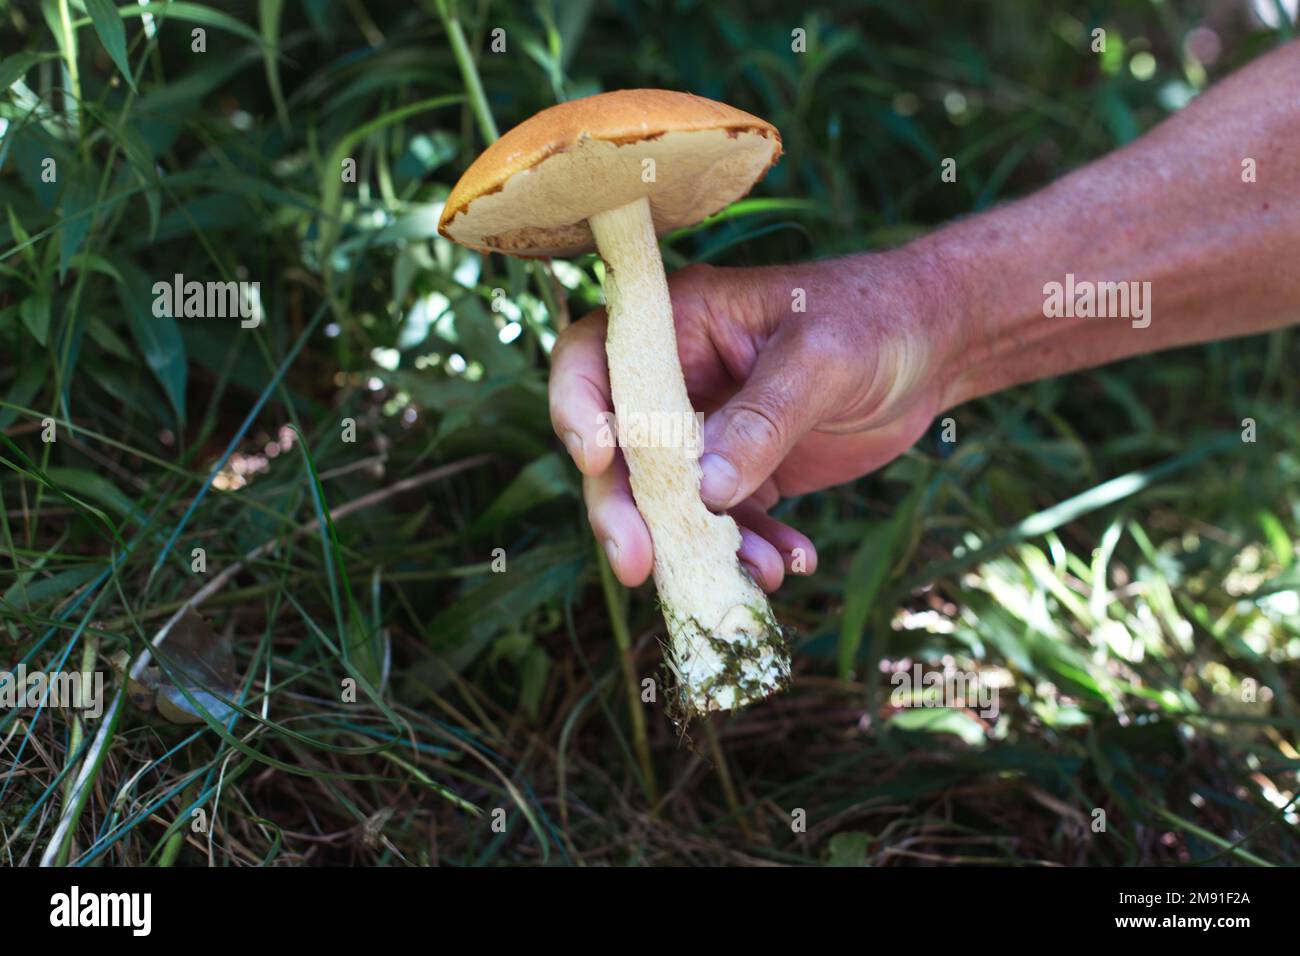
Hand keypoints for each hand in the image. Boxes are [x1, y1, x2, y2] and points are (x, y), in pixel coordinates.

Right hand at [548, 250, 962, 591]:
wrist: (934, 347)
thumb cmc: (875, 320)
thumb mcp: (821, 360)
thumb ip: (763, 420)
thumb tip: (705, 492)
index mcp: (679, 323)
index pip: (594, 360)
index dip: (578, 408)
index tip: (598, 458)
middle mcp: (678, 380)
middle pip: (620, 452)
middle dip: (626, 513)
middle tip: (639, 565)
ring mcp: (707, 432)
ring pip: (670, 503)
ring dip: (699, 549)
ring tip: (755, 575)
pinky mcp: (744, 473)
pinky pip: (727, 524)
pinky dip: (751, 551)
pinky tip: (791, 562)